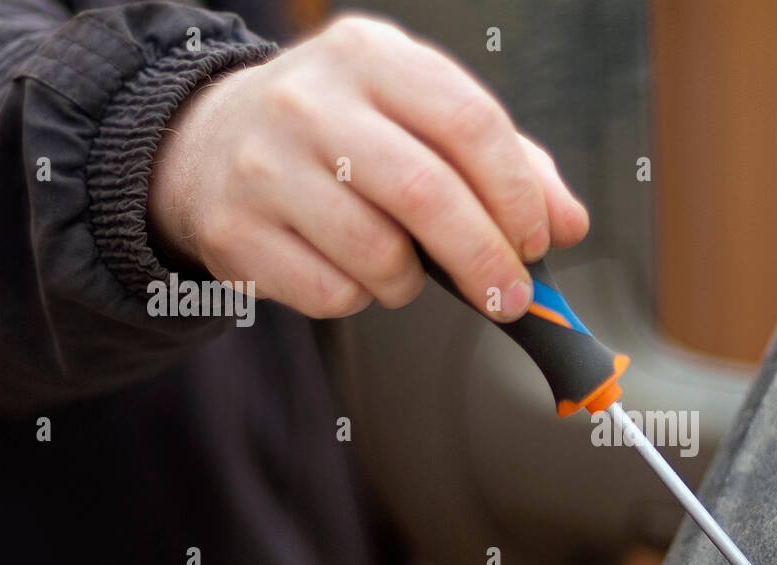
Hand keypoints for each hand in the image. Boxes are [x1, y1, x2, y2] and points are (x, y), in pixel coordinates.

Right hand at [147, 14, 589, 319]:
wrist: (208, 144)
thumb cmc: (344, 135)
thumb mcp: (419, 118)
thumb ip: (506, 163)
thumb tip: (568, 224)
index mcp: (370, 56)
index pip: (469, 122)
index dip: (517, 194)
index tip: (538, 241)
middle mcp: (310, 101)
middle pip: (426, 193)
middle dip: (485, 258)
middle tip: (511, 297)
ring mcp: (264, 166)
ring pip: (378, 255)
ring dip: (412, 283)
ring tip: (405, 266)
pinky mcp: (236, 232)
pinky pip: (331, 293)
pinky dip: (359, 297)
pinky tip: (346, 267)